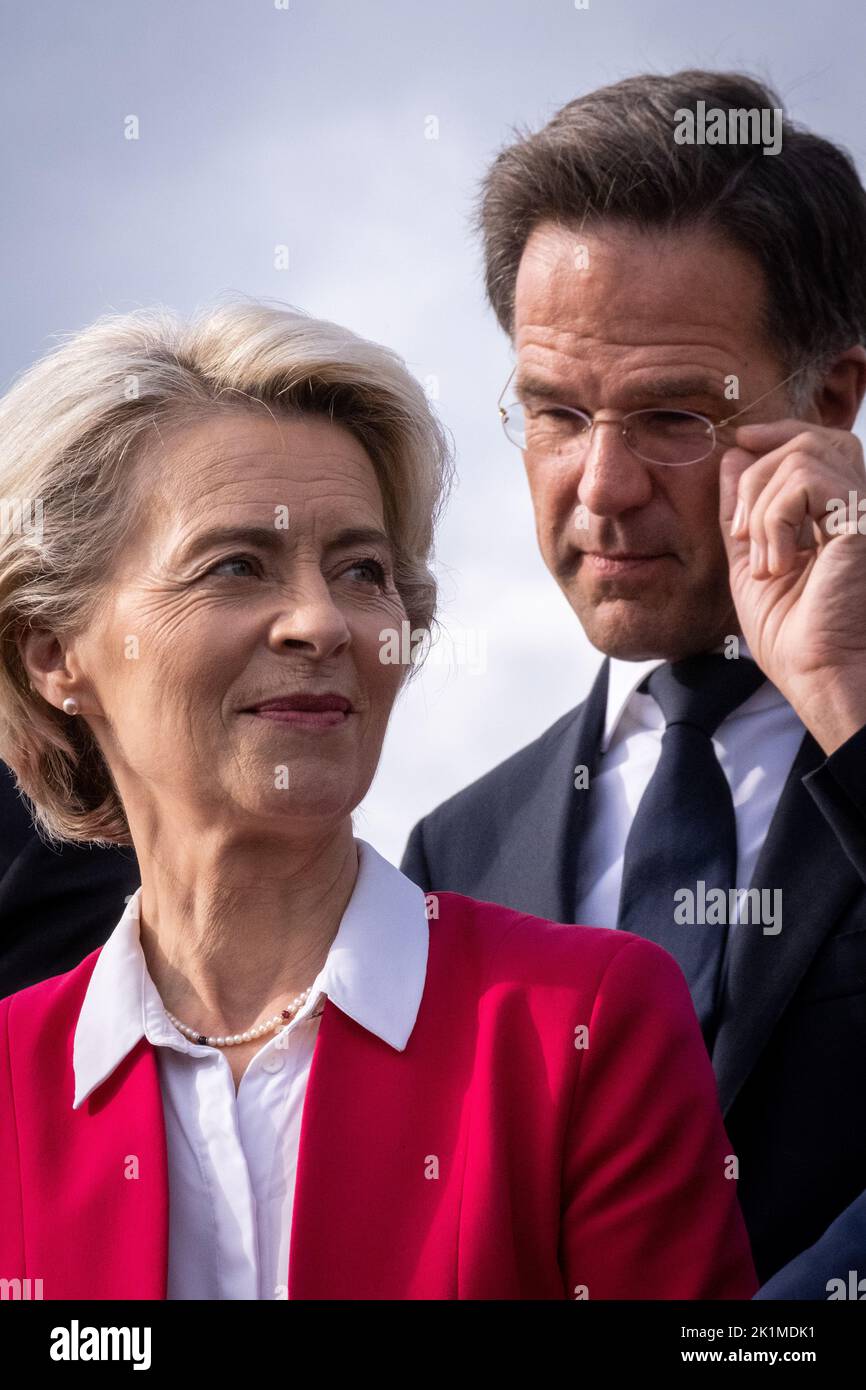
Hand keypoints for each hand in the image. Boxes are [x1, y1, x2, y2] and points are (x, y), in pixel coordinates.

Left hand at [719, 418, 865, 752]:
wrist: (819, 674)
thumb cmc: (794, 634)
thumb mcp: (752, 562)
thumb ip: (743, 511)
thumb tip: (733, 456)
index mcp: (834, 513)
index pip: (815, 444)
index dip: (777, 433)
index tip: (740, 442)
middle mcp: (855, 505)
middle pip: (807, 440)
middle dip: (757, 475)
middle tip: (743, 534)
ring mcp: (862, 510)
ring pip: (800, 456)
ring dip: (763, 509)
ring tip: (766, 562)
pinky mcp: (860, 520)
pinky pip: (805, 482)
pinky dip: (776, 521)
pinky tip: (780, 565)